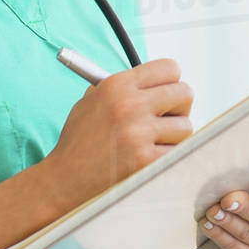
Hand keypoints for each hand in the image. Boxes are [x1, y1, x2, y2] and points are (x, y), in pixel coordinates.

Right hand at [44, 58, 193, 211]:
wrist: (63, 180)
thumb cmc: (79, 142)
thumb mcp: (92, 102)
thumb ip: (124, 88)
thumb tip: (158, 81)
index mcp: (117, 85)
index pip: (170, 68)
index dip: (172, 81)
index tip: (167, 93)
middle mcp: (129, 105)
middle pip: (185, 93)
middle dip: (180, 107)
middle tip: (167, 118)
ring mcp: (138, 134)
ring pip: (185, 126)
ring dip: (174, 137)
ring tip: (152, 143)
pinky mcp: (145, 161)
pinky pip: (177, 152)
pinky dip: (168, 157)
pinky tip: (148, 160)